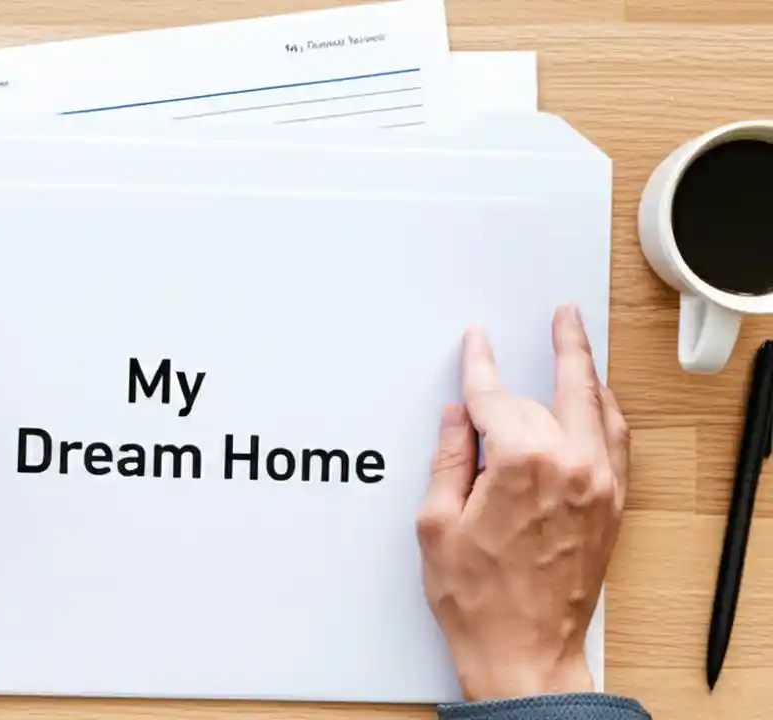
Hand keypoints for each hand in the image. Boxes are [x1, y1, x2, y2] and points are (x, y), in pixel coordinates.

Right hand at [417, 305, 628, 701]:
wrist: (523, 652)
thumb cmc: (478, 599)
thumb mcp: (436, 522)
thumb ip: (449, 458)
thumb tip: (457, 419)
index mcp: (522, 464)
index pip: (494, 399)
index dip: (479, 368)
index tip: (475, 345)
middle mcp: (570, 466)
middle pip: (542, 400)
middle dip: (519, 377)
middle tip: (517, 335)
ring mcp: (599, 485)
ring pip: (593, 406)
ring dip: (582, 368)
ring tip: (574, 334)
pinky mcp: (612, 505)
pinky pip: (615, 440)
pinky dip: (606, 410)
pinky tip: (598, 397)